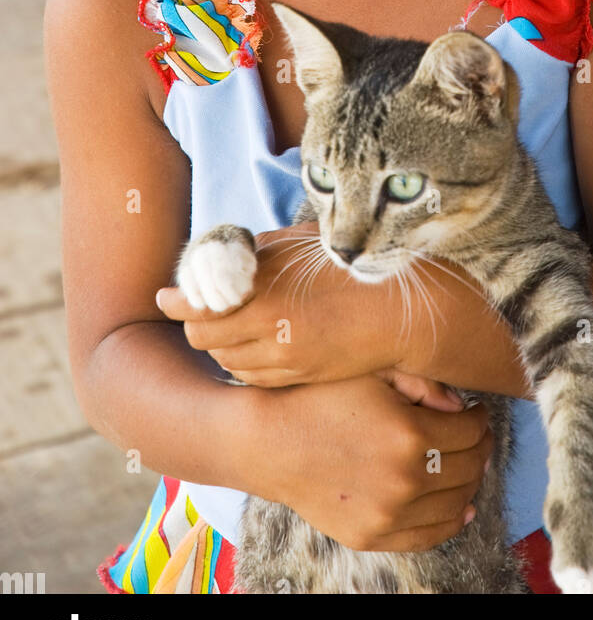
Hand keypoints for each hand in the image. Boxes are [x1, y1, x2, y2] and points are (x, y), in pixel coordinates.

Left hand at [156, 223, 401, 386]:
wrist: (400, 314)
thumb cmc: (353, 267)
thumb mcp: (303, 242)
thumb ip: (261, 249)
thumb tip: (227, 254)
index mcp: (267, 291)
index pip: (200, 303)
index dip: (177, 300)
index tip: (166, 296)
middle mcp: (270, 331)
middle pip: (204, 337)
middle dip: (197, 321)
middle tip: (201, 307)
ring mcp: (284, 359)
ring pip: (226, 359)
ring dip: (220, 342)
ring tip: (232, 323)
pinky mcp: (299, 376)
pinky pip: (252, 376)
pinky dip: (244, 360)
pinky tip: (256, 343)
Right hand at [234, 371, 493, 551]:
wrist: (270, 442)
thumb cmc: (321, 397)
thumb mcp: (373, 372)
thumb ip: (424, 383)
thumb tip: (461, 407)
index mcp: (410, 432)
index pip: (471, 430)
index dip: (480, 419)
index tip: (476, 412)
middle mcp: (405, 479)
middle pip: (469, 467)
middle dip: (480, 447)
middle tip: (476, 435)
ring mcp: (389, 514)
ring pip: (456, 503)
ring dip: (470, 482)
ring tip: (467, 464)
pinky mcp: (372, 537)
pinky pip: (429, 536)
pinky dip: (451, 521)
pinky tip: (459, 506)